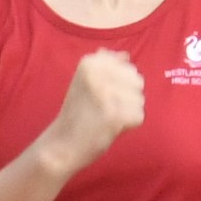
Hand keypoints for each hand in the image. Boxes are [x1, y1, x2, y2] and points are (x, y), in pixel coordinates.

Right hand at [45, 49, 145, 171]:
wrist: (61, 145)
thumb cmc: (77, 114)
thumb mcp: (86, 82)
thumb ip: (106, 66)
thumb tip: (126, 55)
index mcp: (90, 62)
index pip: (129, 68)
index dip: (120, 86)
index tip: (99, 96)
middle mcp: (98, 73)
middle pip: (137, 82)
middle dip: (126, 98)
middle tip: (103, 109)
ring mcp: (107, 94)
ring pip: (139, 100)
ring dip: (127, 112)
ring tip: (104, 118)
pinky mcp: (115, 115)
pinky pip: (139, 116)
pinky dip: (128, 126)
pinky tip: (109, 128)